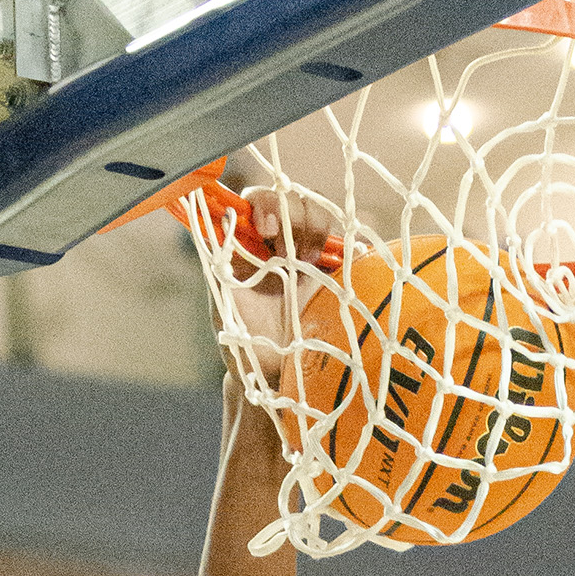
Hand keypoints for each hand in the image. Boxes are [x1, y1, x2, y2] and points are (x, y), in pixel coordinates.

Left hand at [217, 176, 336, 370]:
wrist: (277, 375)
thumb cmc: (246, 343)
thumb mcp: (226, 305)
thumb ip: (221, 266)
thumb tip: (220, 223)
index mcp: (253, 243)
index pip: (260, 200)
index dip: (266, 203)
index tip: (266, 230)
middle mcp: (283, 242)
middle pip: (295, 200)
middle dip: (296, 215)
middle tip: (293, 253)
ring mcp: (312, 256)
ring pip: (322, 215)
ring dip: (318, 229)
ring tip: (310, 262)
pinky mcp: (338, 274)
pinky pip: (353, 246)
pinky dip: (354, 247)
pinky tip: (346, 261)